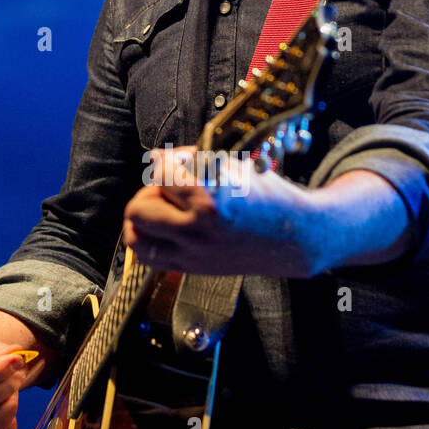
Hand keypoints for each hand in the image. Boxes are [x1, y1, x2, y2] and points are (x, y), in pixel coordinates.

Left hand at [121, 145, 321, 276]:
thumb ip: (191, 162)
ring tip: (162, 209)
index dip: (166, 161)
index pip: (161, 174)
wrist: (293, 239)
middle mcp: (197, 233)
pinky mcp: (192, 269)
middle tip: (168, 188)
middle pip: (138, 209)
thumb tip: (155, 159)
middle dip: (149, 191)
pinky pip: (147, 257)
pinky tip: (163, 227)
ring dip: (142, 218)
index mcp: (210, 203)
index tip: (177, 161)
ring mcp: (192, 255)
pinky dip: (147, 240)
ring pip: (135, 237)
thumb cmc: (267, 197)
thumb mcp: (234, 169)